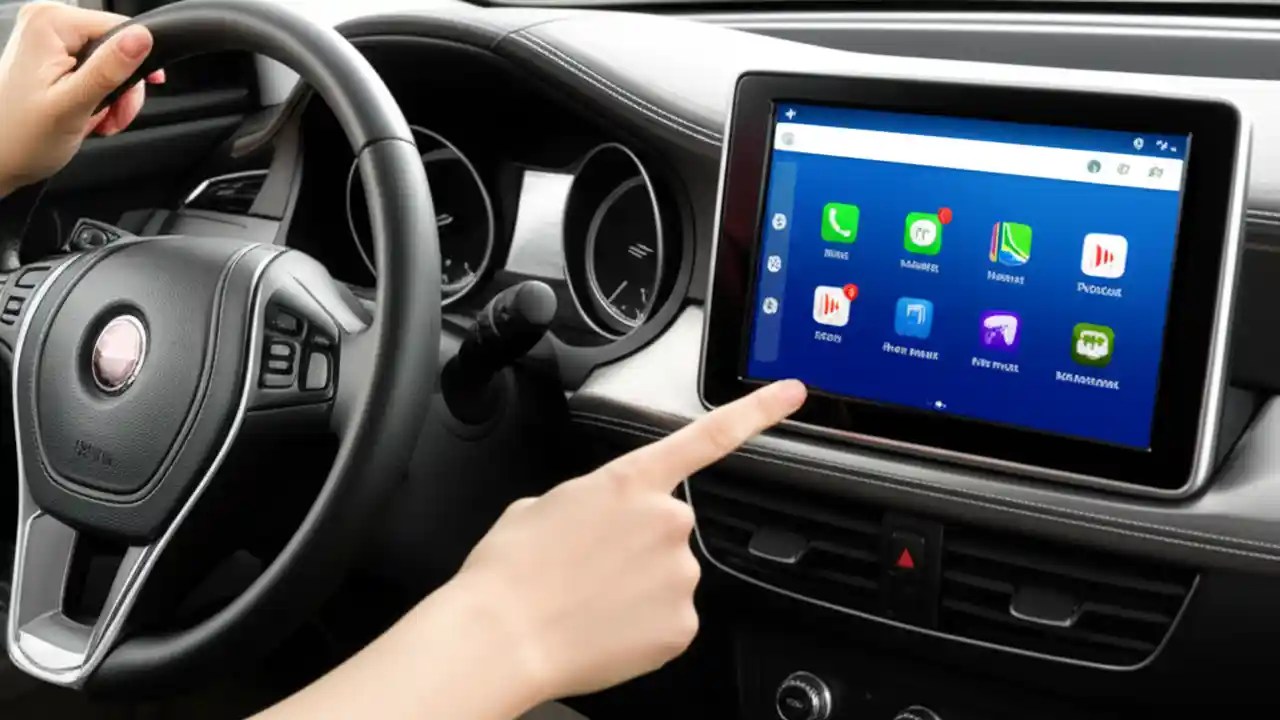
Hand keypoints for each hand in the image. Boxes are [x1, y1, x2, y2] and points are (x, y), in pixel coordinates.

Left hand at [0, 2, 164, 196]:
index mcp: (49, 24)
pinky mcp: (52, 55)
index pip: (119, 29)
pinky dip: (99, 96)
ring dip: (112, 97)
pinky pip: (95, 69)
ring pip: (110, 62)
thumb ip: (108, 69)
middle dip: (121, 88)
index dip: (135, 67)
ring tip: (96, 120)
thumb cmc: (21, 138)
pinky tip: (87, 113)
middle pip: (116, 47)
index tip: (128, 99)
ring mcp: (48, 39)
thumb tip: (142, 38)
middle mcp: (46, 23)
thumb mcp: (73, 105)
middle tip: (109, 118)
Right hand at [455, 379, 806, 705]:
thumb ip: (590, 501)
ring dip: (638, 587)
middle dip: (638, 545)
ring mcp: (680, 574)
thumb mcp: (541, 506)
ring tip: (588, 599)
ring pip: (668, 576)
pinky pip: (669, 619)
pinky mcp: (681, 625)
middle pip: (668, 528)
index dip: (758, 411)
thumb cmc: (510, 572)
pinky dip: (642, 626)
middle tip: (590, 567)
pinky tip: (604, 627)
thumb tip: (596, 520)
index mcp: (631, 481)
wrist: (501, 637)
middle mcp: (667, 520)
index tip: (793, 393)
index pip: (709, 435)